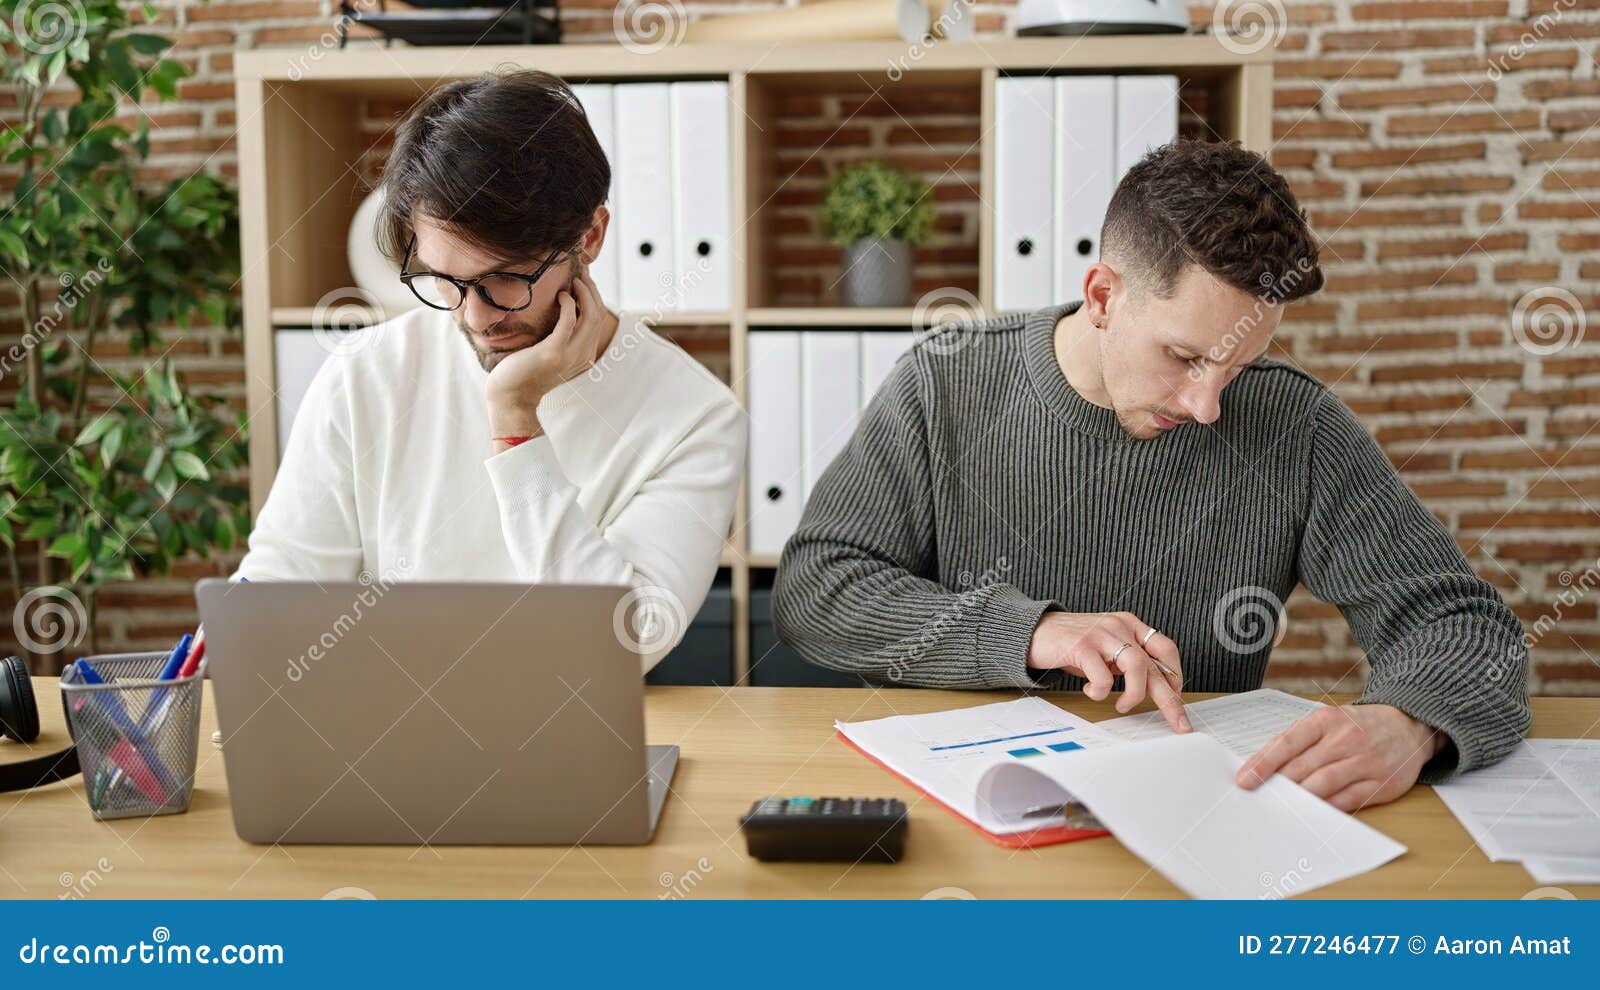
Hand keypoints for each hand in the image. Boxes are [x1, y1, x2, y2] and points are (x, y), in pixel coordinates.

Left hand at [484, 266, 612, 442]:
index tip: (584, 279)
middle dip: (592, 289)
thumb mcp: (549, 351)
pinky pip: (569, 320)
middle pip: (598, 314)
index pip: (598, 320)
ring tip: (574, 279)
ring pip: (590, 315)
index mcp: (584, 355)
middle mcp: (582, 356)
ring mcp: (570, 355)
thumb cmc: (524, 371)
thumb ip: (560, 336)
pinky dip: (568, 303)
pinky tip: (561, 295)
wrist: (510, 396)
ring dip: (584, 292)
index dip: (594, 296)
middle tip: (581, 272)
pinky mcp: (554, 352)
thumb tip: (563, 310)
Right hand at [1027, 611, 1188, 731]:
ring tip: (1122, 705)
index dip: (1175, 675)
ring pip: (1137, 666)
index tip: (1176, 698)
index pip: (1166, 648)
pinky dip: (1100, 691)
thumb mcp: (1106, 648)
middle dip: (1170, 699)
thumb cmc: (1072, 644)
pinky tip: (1091, 691)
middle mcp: (1119, 626)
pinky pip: (1103, 676)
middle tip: (1178, 722)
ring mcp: (1101, 634)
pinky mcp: (1081, 645)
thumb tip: (1156, 687)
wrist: (1034, 631)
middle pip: (1156, 664)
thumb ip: (1127, 660)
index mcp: (1129, 625)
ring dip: (1134, 694)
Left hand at [1235, 703, 1446, 811]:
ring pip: (1323, 784)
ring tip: (1279, 808)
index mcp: (1326, 721)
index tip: (1244, 779)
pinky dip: (1327, 808)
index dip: (1263, 763)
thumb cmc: (1359, 726)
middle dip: (1277, 785)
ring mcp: (1364, 762)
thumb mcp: (1328, 721)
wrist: (1409, 726)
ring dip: (1298, 798)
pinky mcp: (1380, 783)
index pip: (1287, 743)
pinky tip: (1311, 813)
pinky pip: (1348, 799)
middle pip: (1302, 767)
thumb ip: (1299, 740)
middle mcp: (1345, 739)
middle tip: (1257, 798)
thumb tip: (1264, 764)